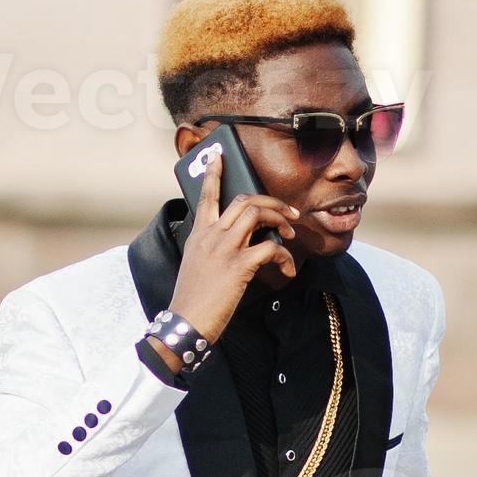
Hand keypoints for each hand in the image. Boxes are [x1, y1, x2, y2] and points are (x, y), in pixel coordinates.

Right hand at [166, 144, 298, 345]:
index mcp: (199, 234)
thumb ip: (213, 248)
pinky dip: (285, 256)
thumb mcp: (196, 265)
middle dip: (272, 201)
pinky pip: (271, 248)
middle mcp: (211, 235)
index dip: (214, 173)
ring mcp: (225, 248)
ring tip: (291, 233)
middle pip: (245, 200)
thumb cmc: (192, 299)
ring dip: (280, 219)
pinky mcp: (239, 265)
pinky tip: (288, 270)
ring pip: (257, 213)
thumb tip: (240, 244)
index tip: (219, 154)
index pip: (207, 196)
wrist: (185, 322)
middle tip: (290, 213)